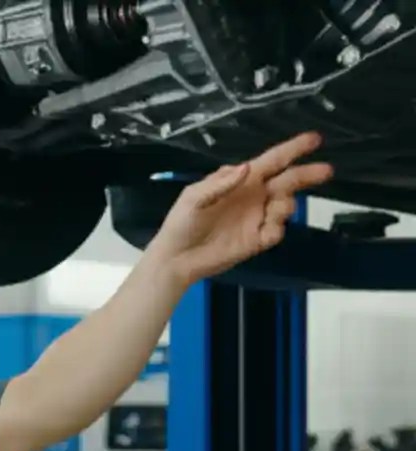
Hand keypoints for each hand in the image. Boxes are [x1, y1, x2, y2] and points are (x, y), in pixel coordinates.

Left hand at [146, 131, 334, 284]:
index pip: (272, 161)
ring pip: (286, 205)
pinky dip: (275, 229)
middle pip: (288, 180)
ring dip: (285, 205)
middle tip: (326, 170)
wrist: (177, 258)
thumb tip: (246, 167)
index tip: (315, 139)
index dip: (293, 149)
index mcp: (240, 180)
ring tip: (273, 210)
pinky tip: (263, 233)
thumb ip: (219, 184)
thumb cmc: (182, 223)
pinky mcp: (257, 240)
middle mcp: (254, 196)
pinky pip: (277, 231)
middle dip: (307, 174)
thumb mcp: (194, 199)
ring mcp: (258, 217)